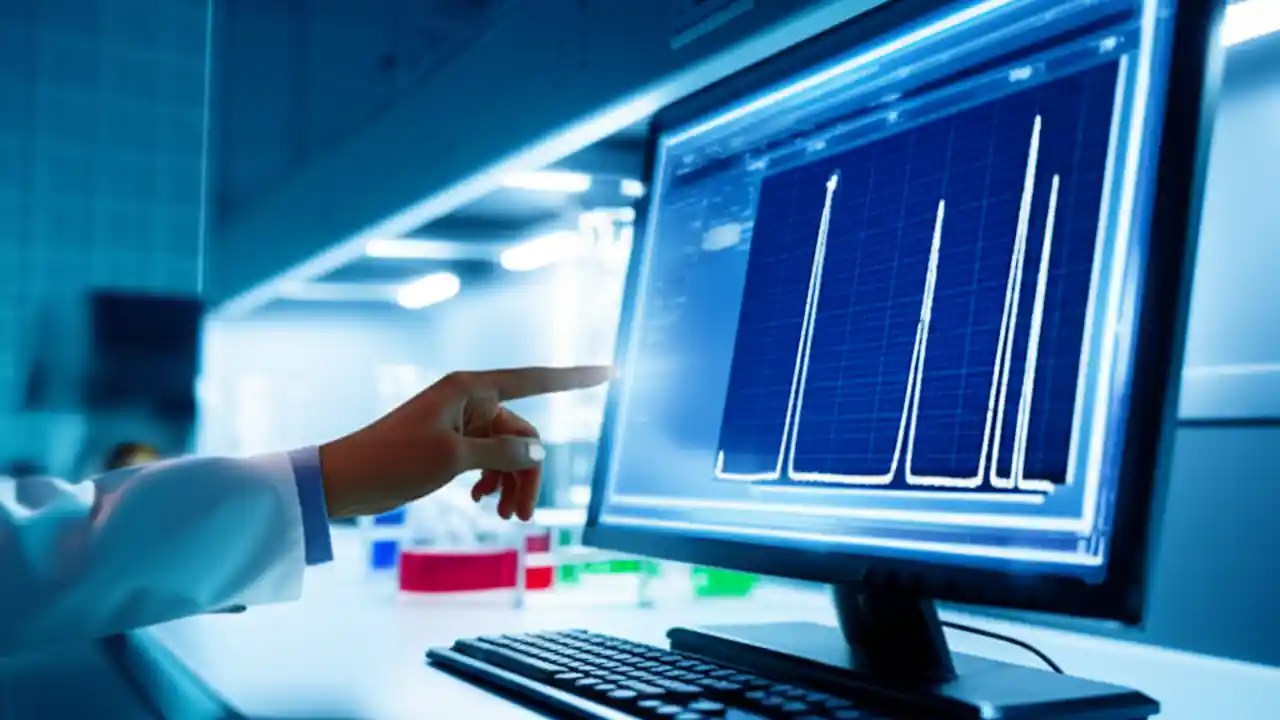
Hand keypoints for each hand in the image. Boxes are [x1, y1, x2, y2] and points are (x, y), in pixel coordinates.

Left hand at [318, 366, 609, 520]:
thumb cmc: (391, 461)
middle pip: (523, 434)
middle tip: (520, 518)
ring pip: (508, 451)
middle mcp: (470, 399)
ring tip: (504, 518)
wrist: (343, 480)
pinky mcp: (451, 443)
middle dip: (528, 473)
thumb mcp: (453, 460)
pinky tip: (480, 503)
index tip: (611, 372)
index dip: (576, 378)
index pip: (537, 379)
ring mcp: (461, 421)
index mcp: (472, 388)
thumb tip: (540, 452)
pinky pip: (488, 458)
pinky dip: (491, 480)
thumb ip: (502, 453)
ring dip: (510, 483)